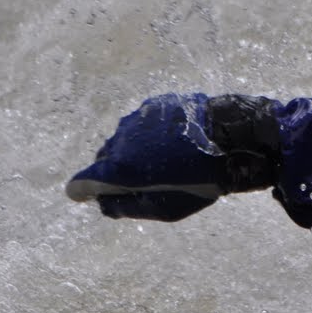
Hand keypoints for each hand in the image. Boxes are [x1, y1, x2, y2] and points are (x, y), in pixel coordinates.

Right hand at [66, 94, 226, 220]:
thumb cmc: (200, 180)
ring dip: (134, 153)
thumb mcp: (165, 207)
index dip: (81, 190)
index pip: (83, 181)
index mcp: (119, 167)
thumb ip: (128, 207)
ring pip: (125, 140)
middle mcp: (120, 139)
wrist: (230, 138)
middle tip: (139, 185)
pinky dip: (150, 137)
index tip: (81, 195)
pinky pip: (143, 125)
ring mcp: (136, 119)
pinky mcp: (154, 105)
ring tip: (163, 163)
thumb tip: (104, 205)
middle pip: (105, 160)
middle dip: (115, 173)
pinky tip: (174, 144)